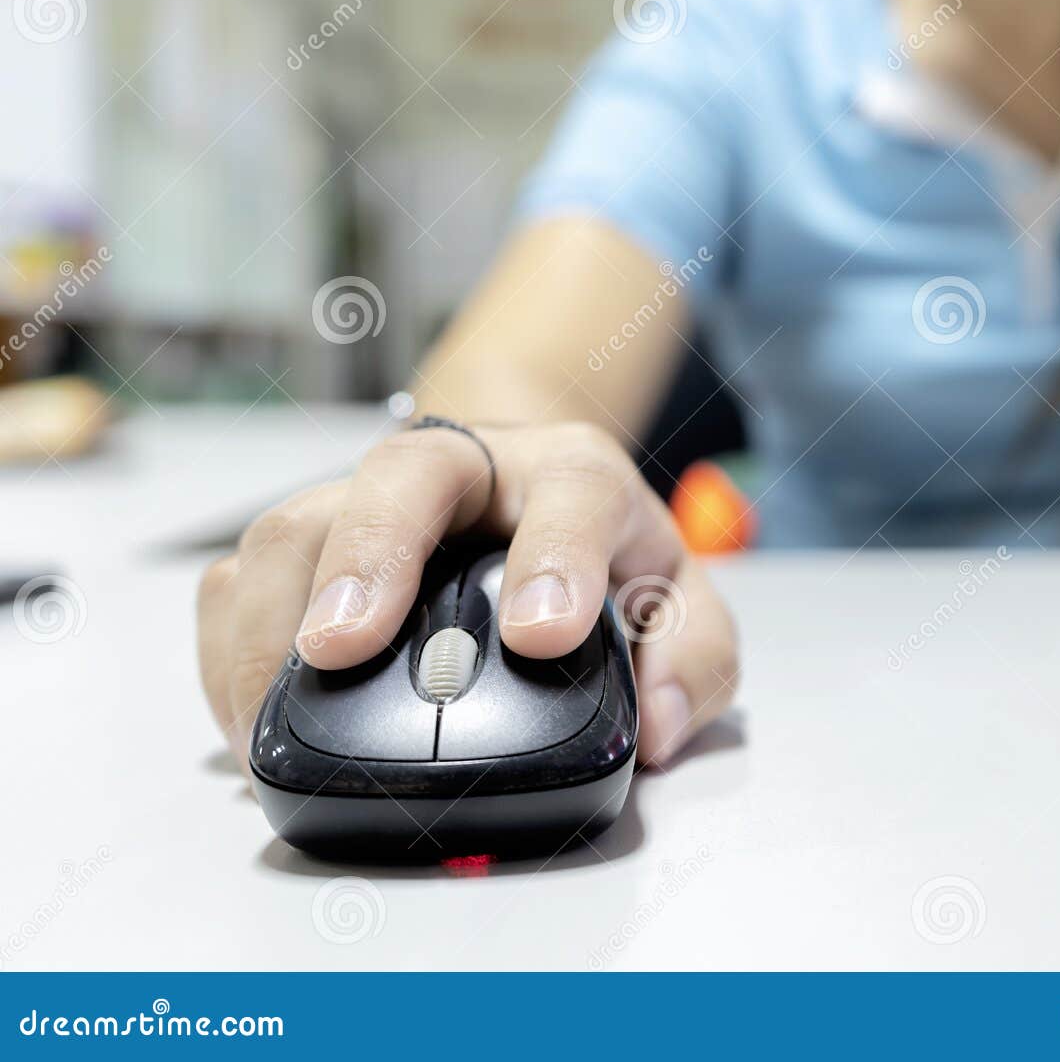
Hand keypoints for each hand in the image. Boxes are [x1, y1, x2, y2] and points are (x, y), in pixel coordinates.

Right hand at [197, 421, 738, 774]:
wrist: (528, 493)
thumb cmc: (603, 556)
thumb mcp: (679, 601)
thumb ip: (693, 659)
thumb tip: (660, 725)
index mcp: (572, 476)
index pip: (572, 492)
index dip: (555, 556)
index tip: (541, 634)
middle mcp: (468, 469)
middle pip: (404, 472)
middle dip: (368, 554)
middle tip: (343, 646)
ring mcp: (372, 495)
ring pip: (299, 519)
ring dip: (274, 619)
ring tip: (271, 717)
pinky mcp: (308, 539)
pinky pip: (241, 576)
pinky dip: (229, 648)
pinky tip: (247, 715)